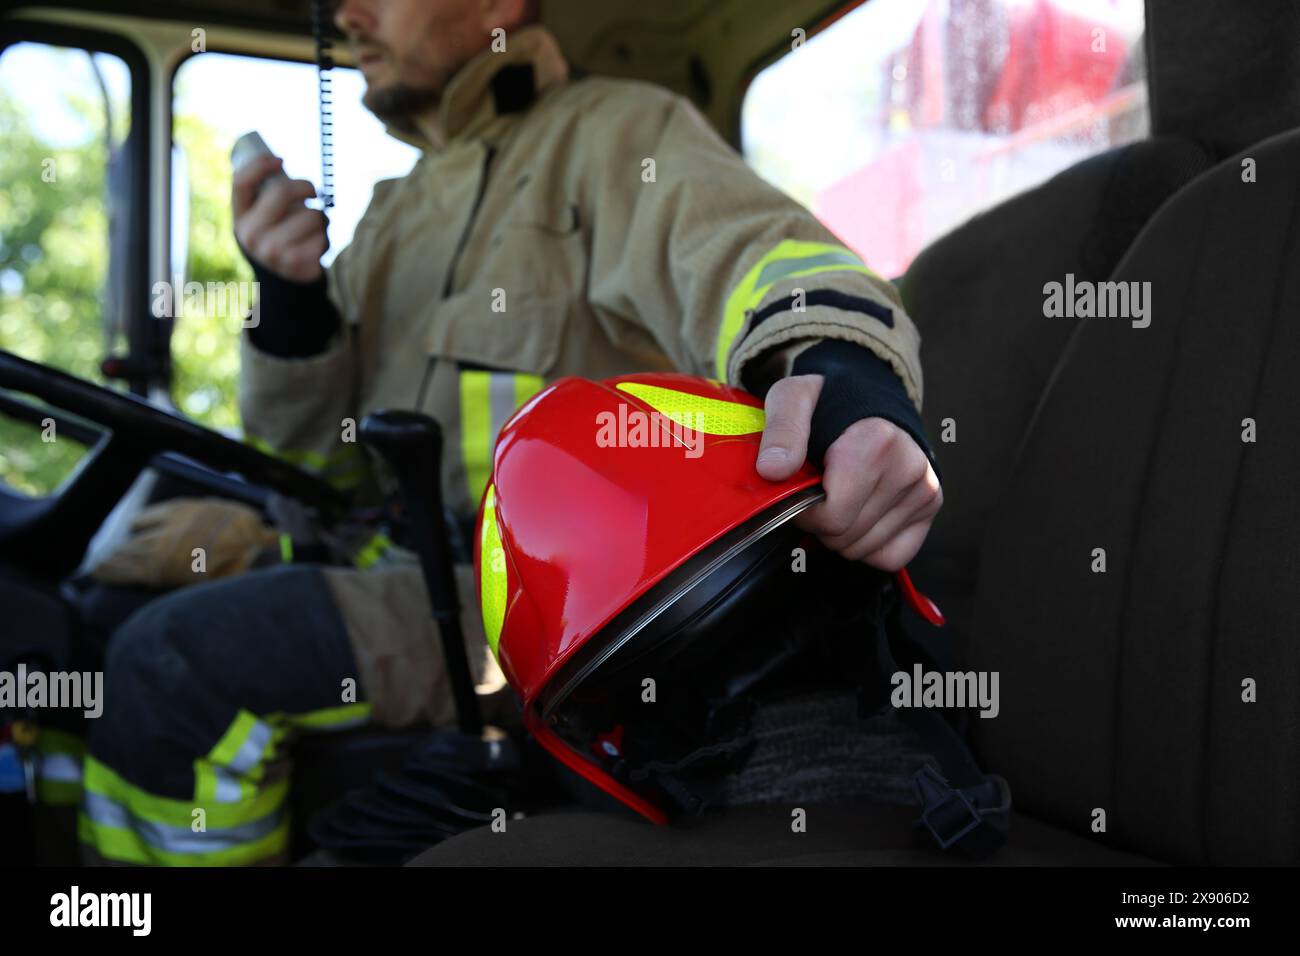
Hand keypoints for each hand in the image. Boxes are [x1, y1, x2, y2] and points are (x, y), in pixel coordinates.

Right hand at [232, 154, 328, 282]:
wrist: (285, 281)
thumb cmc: (277, 237)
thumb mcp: (262, 218)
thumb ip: (265, 195)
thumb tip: (279, 162)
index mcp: (239, 217)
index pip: (242, 181)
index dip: (260, 164)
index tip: (280, 160)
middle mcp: (251, 234)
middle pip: (282, 192)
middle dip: (305, 186)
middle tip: (313, 191)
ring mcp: (272, 251)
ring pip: (311, 215)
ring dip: (320, 216)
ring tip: (313, 226)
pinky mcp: (296, 263)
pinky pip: (322, 236)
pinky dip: (325, 237)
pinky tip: (316, 242)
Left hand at [754, 374, 941, 570]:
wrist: (868, 401)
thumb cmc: (827, 404)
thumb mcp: (792, 400)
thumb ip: (782, 431)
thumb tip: (772, 470)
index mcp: (878, 443)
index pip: (832, 517)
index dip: (805, 510)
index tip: (799, 488)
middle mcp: (909, 468)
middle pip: (845, 536)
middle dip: (820, 521)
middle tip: (818, 491)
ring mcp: (925, 490)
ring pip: (863, 549)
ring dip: (840, 533)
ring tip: (839, 496)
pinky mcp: (931, 507)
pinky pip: (890, 556)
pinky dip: (867, 545)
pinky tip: (858, 512)